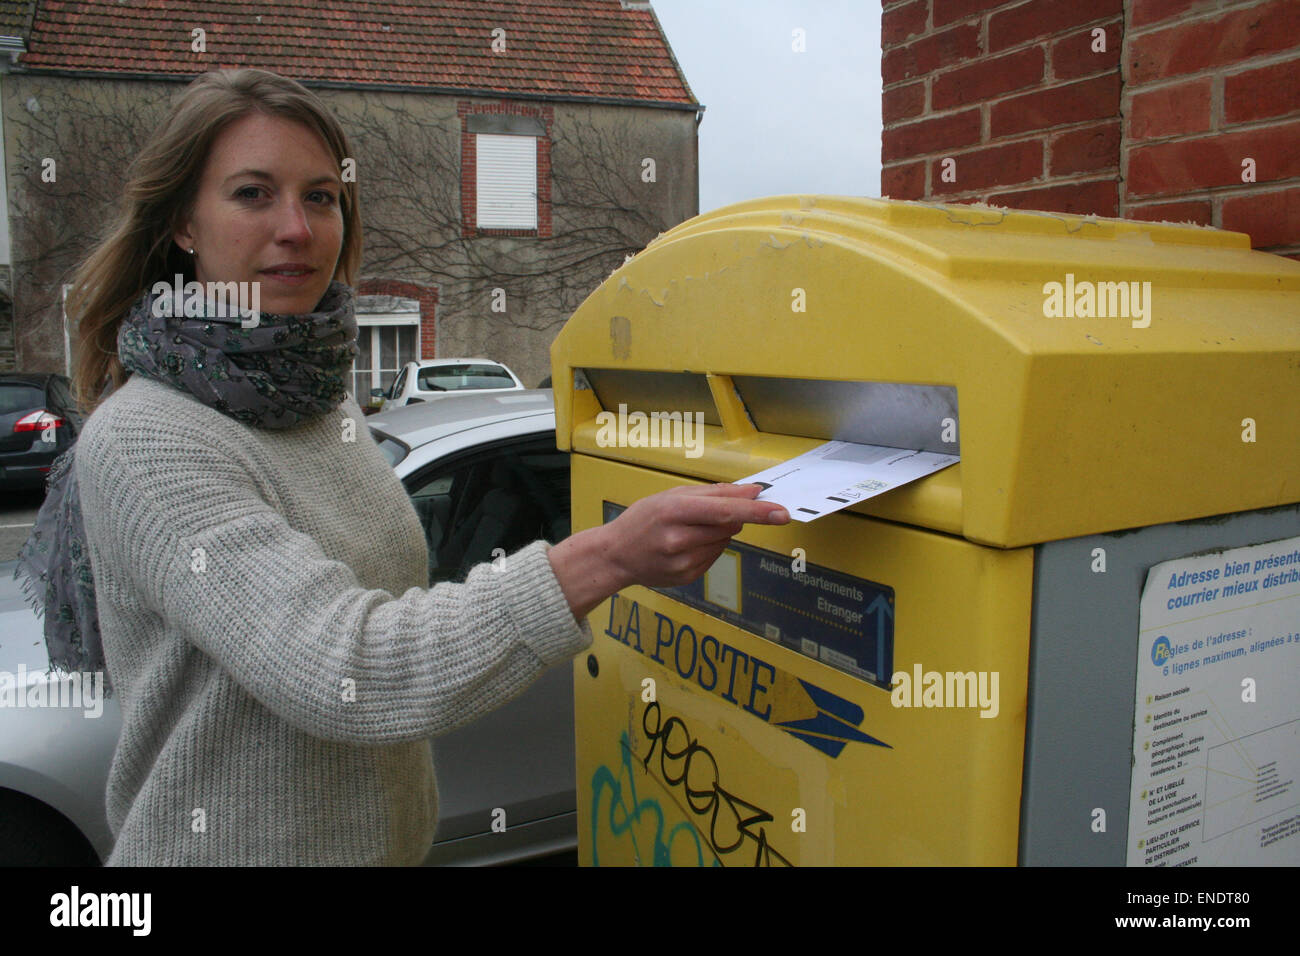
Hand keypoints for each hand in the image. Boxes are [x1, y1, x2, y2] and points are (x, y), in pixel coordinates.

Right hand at [547, 483, 788, 620]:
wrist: (615, 555)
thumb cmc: (643, 519)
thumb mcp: (671, 496)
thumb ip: (714, 493)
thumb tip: (753, 492)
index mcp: (673, 511)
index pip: (725, 511)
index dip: (757, 512)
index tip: (782, 513)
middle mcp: (678, 539)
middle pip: (728, 526)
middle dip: (731, 516)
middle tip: (705, 513)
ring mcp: (682, 563)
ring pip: (724, 542)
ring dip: (718, 533)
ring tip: (688, 531)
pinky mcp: (687, 578)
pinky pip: (714, 557)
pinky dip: (708, 548)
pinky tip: (685, 546)